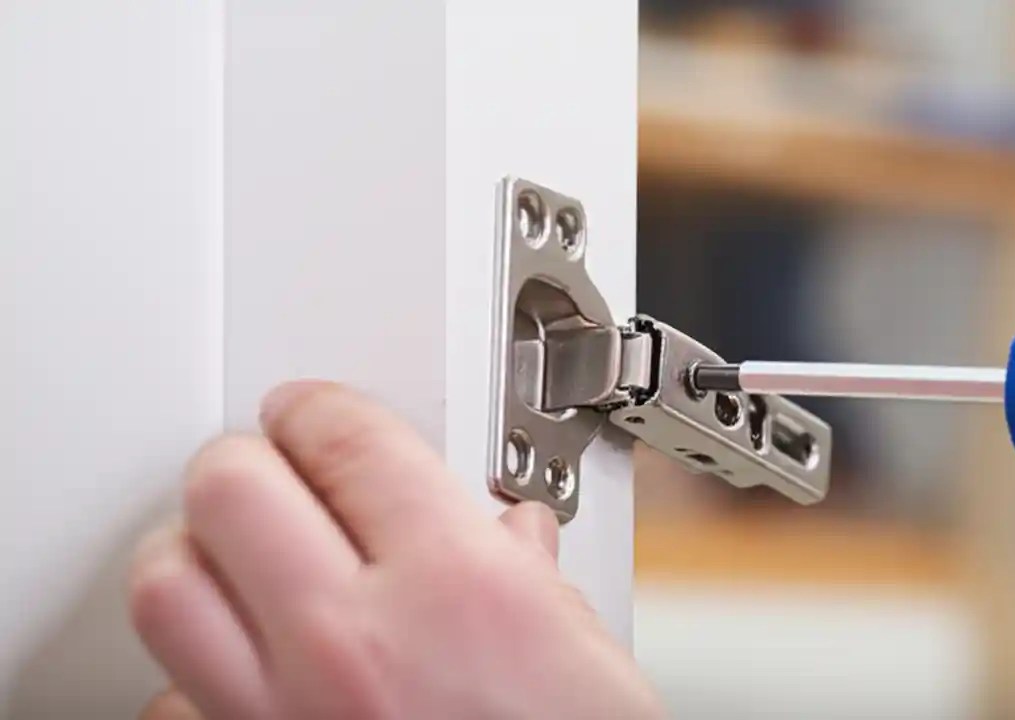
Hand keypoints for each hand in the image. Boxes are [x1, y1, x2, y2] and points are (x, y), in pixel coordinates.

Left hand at [129, 382, 663, 719]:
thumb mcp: (588, 653)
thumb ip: (534, 576)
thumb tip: (510, 533)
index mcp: (458, 586)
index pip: (342, 435)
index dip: (318, 407)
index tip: (313, 413)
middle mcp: (357, 643)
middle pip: (230, 486)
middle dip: (249, 463)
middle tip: (273, 471)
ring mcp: (288, 718)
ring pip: (168, 586)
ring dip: (198, 556)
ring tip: (237, 556)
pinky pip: (172, 706)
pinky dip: (197, 683)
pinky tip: (247, 679)